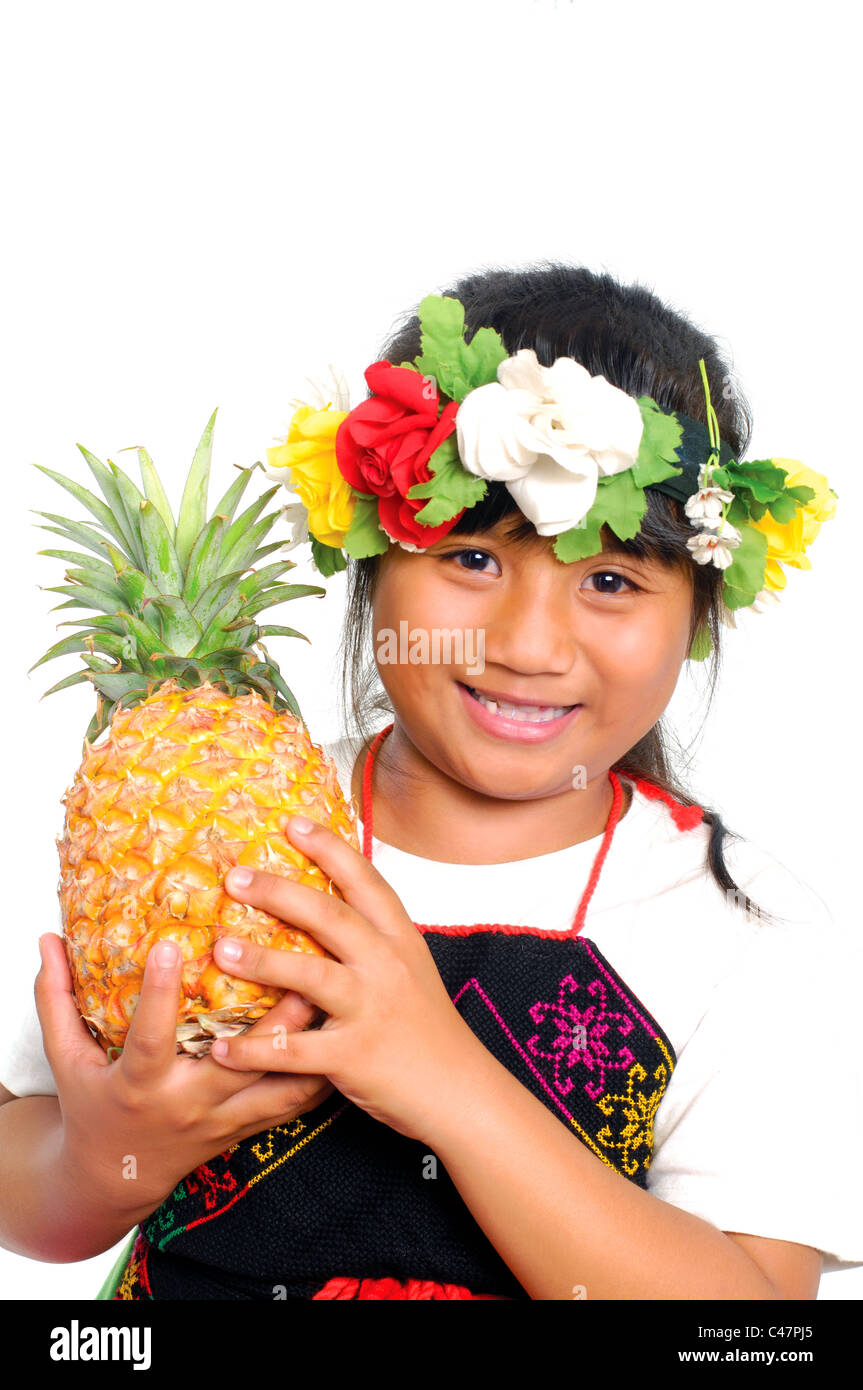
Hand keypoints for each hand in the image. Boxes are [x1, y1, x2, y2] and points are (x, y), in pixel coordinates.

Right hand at [34, 931, 334, 1215]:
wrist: (115, 1178)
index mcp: (139, 1085)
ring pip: (279, 1087)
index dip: (158, 994)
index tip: (170, 944)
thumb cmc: (91, 1105)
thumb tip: (47, 936)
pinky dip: (322, 1073)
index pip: (150, 1038)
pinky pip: (294, 1105)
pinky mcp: (248, 1128)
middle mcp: (187, 1104)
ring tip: (335, 992)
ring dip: (311, 1044)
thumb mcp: (65, 1058)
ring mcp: (223, 1121)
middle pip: (238, 1064)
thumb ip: (55, 998)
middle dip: (271, 1021)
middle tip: (298, 967)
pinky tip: (343, 1031)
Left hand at [209, 815, 482, 1143]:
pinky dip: (255, 1049)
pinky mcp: (355, 1056)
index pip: (364, 882)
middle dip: (279, 894)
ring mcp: (372, 1010)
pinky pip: (295, 1051)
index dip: (329, 849)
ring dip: (261, 963)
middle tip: (235, 877)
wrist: (460, 1092)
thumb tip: (325, 904)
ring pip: (310, 977)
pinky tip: (220, 1045)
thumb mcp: (411, 970)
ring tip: (219, 950)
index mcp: (400, 940)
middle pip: (330, 917)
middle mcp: (387, 967)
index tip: (292, 823)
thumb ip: (374, 940)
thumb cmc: (428, 1029)